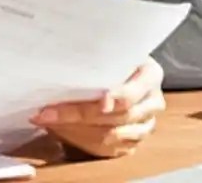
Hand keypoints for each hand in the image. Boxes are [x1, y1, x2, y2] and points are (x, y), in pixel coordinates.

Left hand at [30, 57, 164, 157]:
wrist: (119, 75)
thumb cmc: (108, 60)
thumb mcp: (107, 53)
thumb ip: (95, 59)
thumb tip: (60, 64)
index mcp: (150, 75)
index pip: (133, 93)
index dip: (116, 98)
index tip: (98, 102)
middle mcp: (152, 102)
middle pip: (120, 116)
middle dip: (80, 115)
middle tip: (48, 114)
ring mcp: (145, 125)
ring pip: (112, 136)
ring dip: (77, 131)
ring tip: (50, 121)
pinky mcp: (133, 142)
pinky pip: (109, 149)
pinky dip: (83, 142)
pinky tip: (62, 132)